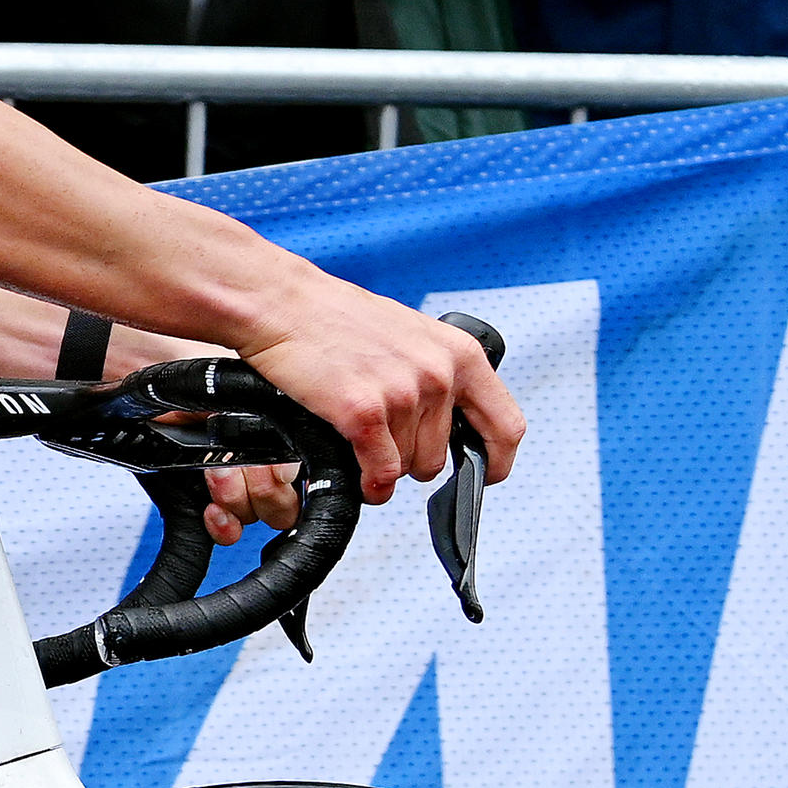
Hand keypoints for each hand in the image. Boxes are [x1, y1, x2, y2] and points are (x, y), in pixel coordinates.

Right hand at [227, 268, 522, 500]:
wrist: (282, 304)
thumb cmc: (336, 316)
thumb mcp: (412, 336)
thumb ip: (439, 374)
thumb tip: (449, 422)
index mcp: (459, 353)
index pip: (505, 426)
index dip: (496, 460)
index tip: (483, 473)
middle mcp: (439, 374)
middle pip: (440, 457)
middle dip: (411, 461)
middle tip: (385, 442)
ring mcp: (403, 394)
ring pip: (406, 467)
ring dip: (383, 467)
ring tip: (361, 442)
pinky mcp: (364, 412)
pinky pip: (380, 472)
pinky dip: (369, 484)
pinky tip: (359, 475)